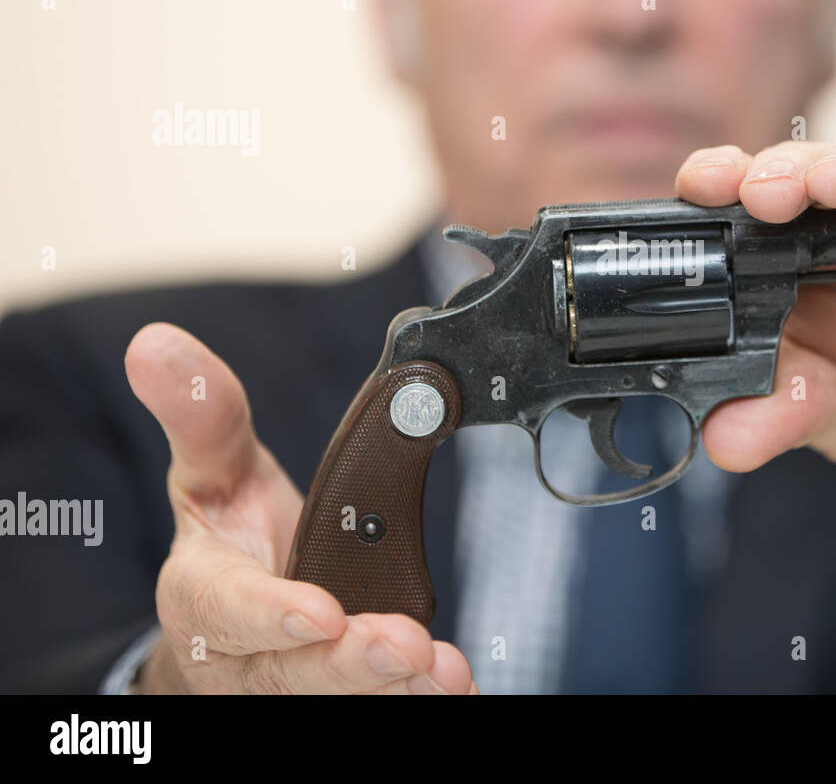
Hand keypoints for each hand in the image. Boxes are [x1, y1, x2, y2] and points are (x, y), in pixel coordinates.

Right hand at [123, 322, 477, 693]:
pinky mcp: (333, 701)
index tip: (321, 611)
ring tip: (447, 674)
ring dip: (395, 692)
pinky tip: (459, 693)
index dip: (272, 614)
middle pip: (293, 672)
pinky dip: (416, 704)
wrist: (239, 624)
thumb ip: (203, 415)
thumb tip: (157, 344)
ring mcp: (288, 691)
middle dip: (351, 662)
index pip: (229, 609)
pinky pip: (372, 710)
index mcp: (205, 596)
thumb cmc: (233, 542)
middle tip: (409, 647)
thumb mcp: (216, 475)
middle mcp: (243, 660)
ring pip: (336, 702)